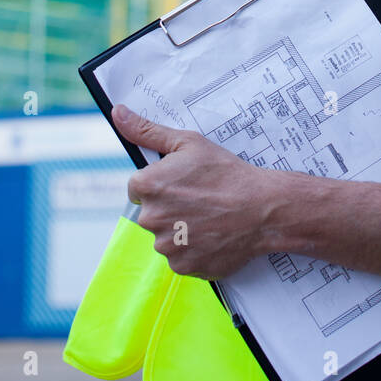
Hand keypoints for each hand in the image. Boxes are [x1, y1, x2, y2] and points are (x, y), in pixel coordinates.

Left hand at [113, 104, 278, 279]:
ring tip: (209, 218)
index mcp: (147, 186)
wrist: (262, 208)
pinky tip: (213, 235)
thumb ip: (147, 131)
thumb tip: (118, 113)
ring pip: (166, 237)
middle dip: (170, 207)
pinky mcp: (182, 266)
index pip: (138, 188)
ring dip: (182, 230)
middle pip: (151, 213)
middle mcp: (150, 218)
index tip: (183, 184)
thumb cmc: (226, 173)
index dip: (161, 184)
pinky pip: (181, 257)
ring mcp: (166, 246)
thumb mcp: (188, 143)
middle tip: (201, 199)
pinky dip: (194, 249)